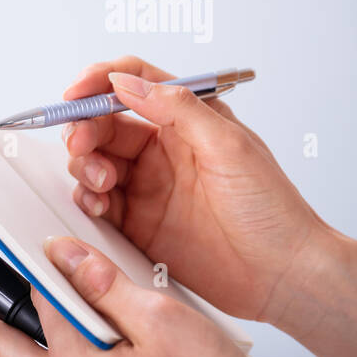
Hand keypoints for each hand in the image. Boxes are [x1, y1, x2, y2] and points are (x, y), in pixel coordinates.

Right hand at [62, 56, 331, 328]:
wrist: (280, 274)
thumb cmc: (270, 209)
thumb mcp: (229, 145)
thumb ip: (177, 109)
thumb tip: (127, 82)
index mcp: (186, 121)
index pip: (133, 84)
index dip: (99, 82)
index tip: (76, 94)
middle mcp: (161, 149)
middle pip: (103, 123)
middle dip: (83, 129)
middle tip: (80, 145)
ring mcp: (146, 185)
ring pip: (92, 160)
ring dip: (83, 165)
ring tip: (101, 182)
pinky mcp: (135, 222)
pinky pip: (95, 201)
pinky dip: (86, 199)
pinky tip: (98, 204)